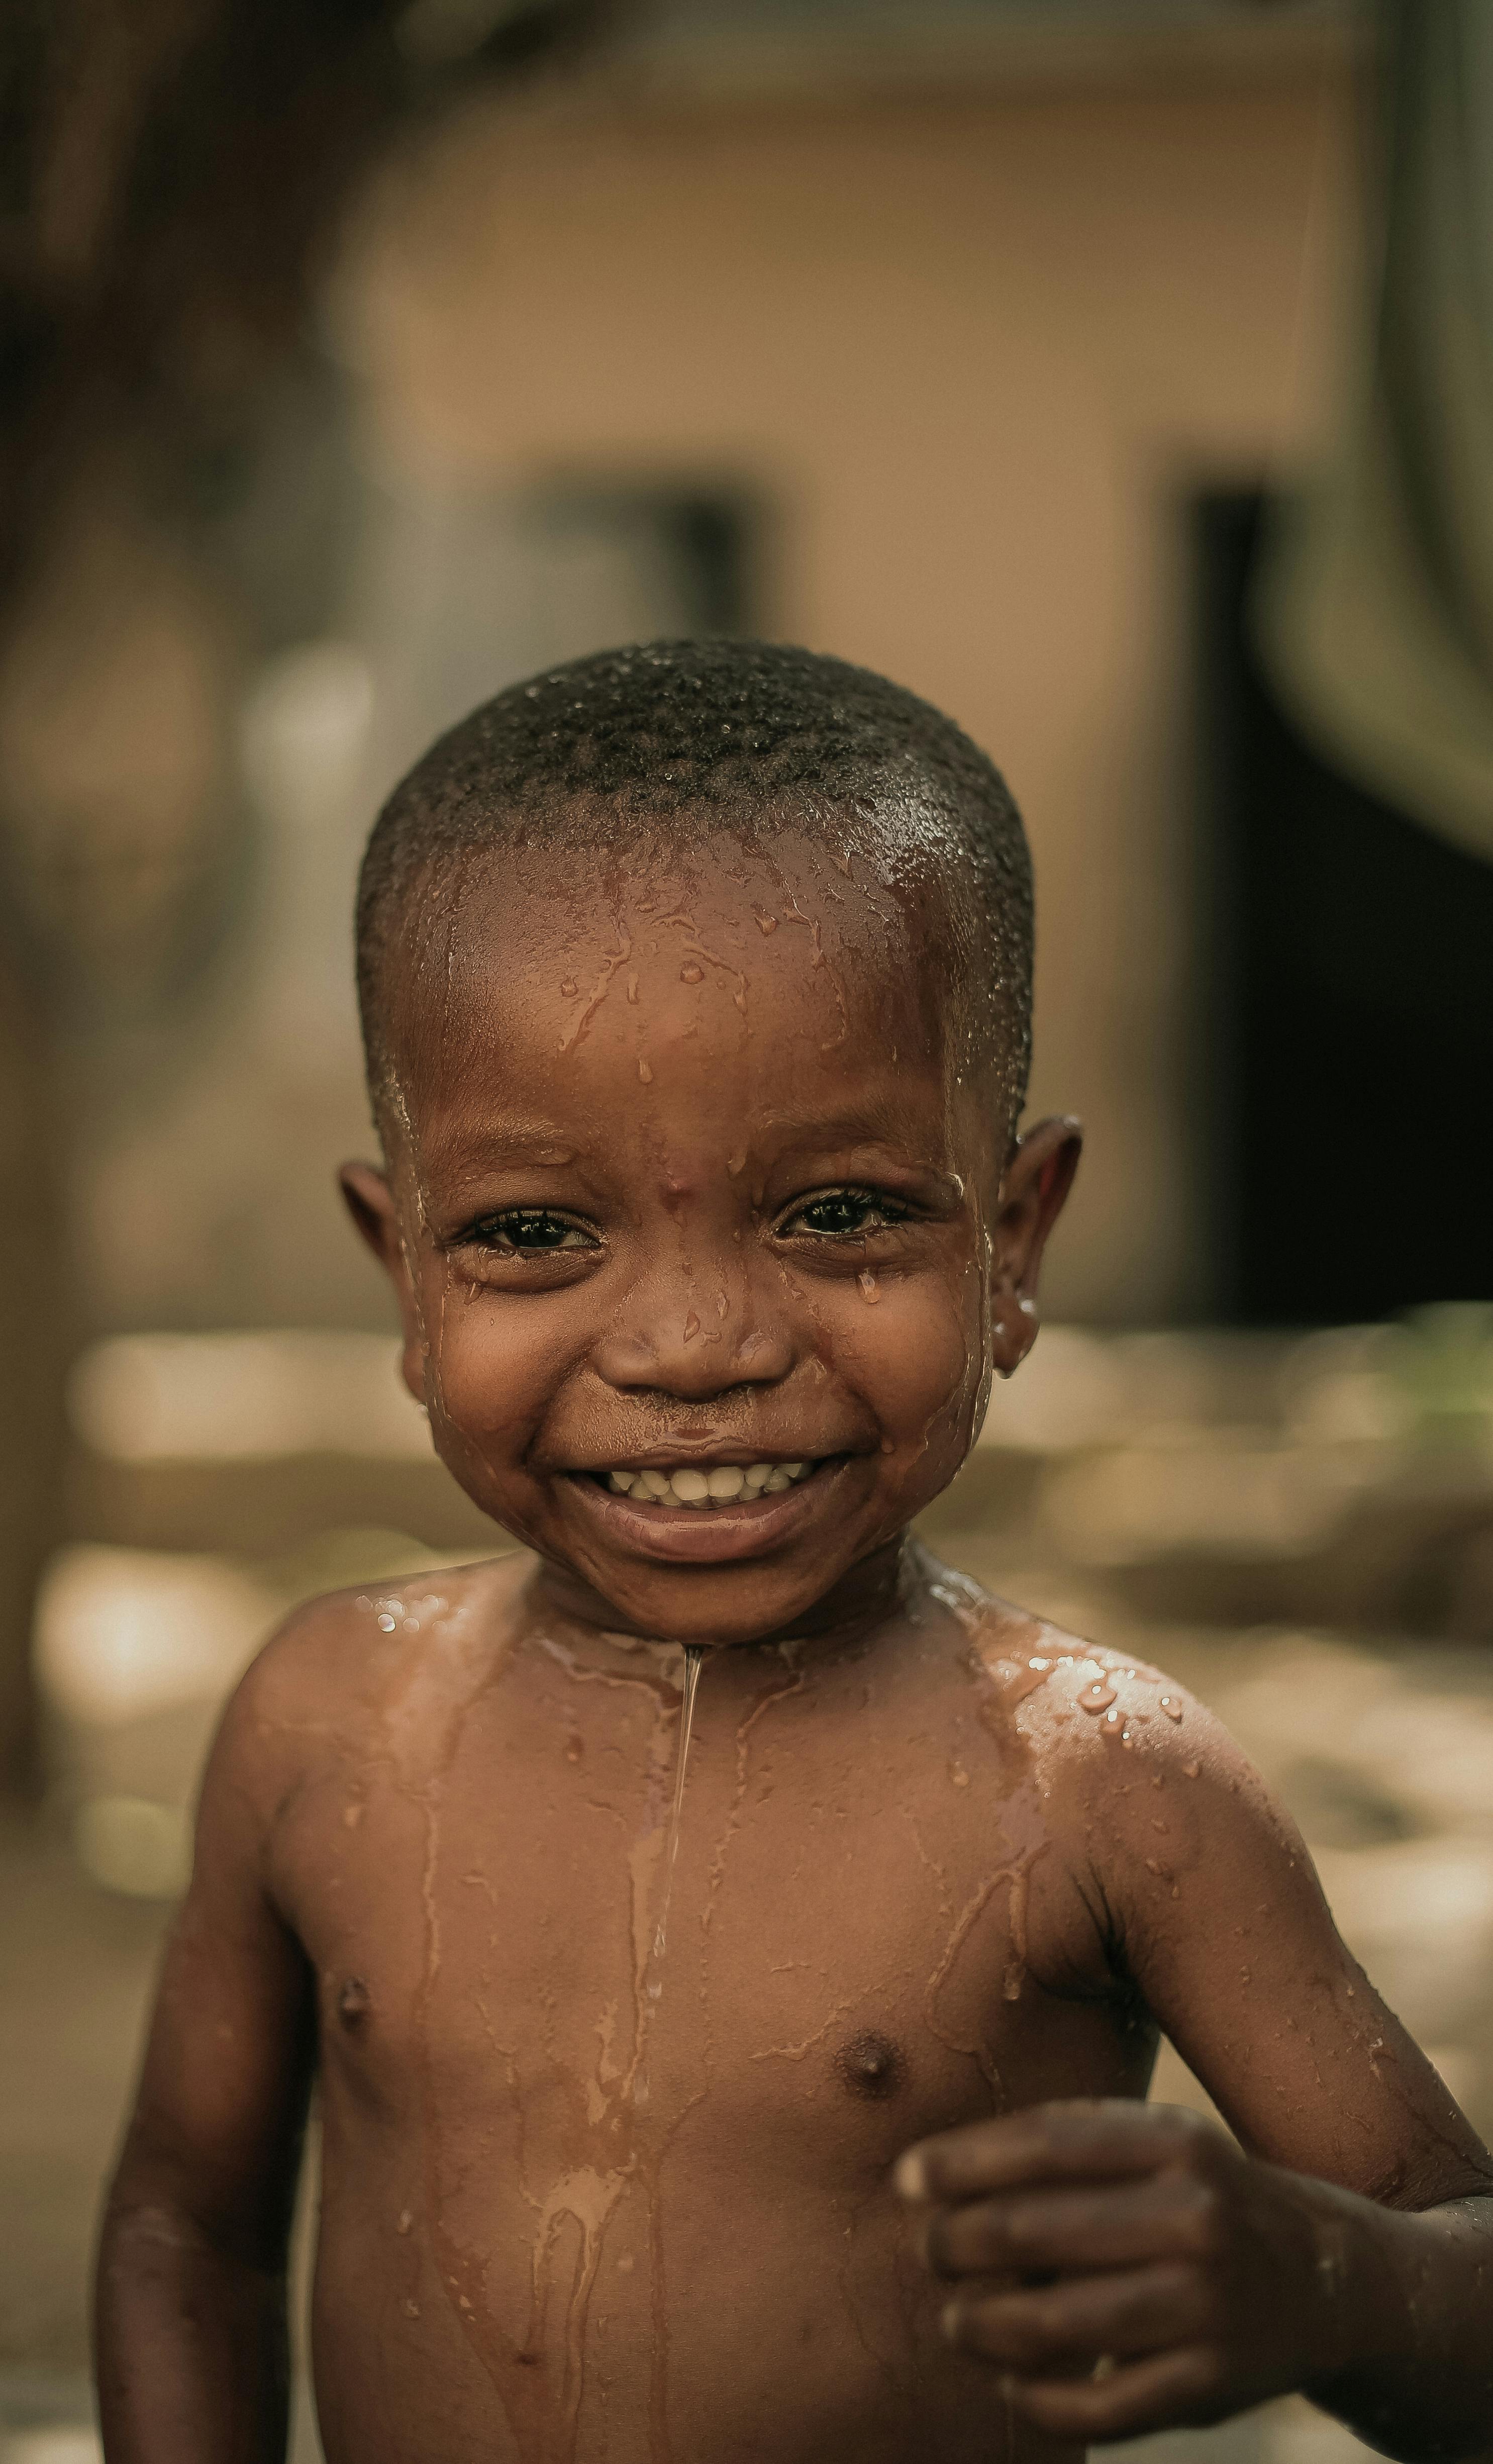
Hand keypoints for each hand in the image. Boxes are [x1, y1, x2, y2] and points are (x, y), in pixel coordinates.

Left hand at [896, 2100, 1351, 2443]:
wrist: (1325, 2276)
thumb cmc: (1199, 2197)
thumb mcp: (1155, 2143)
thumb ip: (1062, 2148)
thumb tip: (928, 2175)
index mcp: (1174, 2144)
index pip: (1044, 2146)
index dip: (963, 2162)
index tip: (907, 2178)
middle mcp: (1194, 2219)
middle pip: (1035, 2233)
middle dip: (959, 2244)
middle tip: (932, 2253)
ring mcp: (1206, 2307)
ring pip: (1055, 2326)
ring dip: (984, 2325)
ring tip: (958, 2319)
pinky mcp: (1211, 2384)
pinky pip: (1098, 2407)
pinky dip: (1036, 2399)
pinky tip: (1011, 2381)